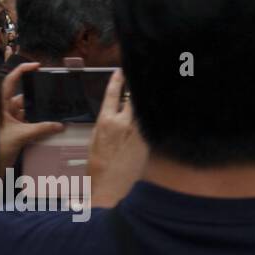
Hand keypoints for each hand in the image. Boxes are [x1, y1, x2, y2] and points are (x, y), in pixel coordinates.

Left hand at [0, 62, 63, 167]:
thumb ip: (42, 129)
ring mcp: (8, 121)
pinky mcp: (13, 130)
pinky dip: (37, 123)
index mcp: (0, 106)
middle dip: (37, 97)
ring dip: (38, 113)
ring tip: (52, 112)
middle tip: (52, 94)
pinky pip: (28, 122)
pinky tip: (48, 125)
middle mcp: (4, 111)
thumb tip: (60, 125)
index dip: (22, 71)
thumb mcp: (21, 136)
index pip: (9, 81)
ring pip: (26, 110)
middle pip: (22, 97)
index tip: (36, 66)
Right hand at [89, 69, 147, 207]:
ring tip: (153, 92)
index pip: (113, 95)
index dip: (117, 81)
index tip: (121, 71)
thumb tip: (117, 110)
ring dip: (146, 102)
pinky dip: (153, 116)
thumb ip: (108, 122)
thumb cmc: (98, 163)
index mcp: (105, 121)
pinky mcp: (147, 141)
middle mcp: (123, 123)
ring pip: (144, 109)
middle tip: (144, 78)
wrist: (108, 183)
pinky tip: (157, 111)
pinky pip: (151, 123)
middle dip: (137, 88)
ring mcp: (137, 132)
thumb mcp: (97, 138)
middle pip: (134, 98)